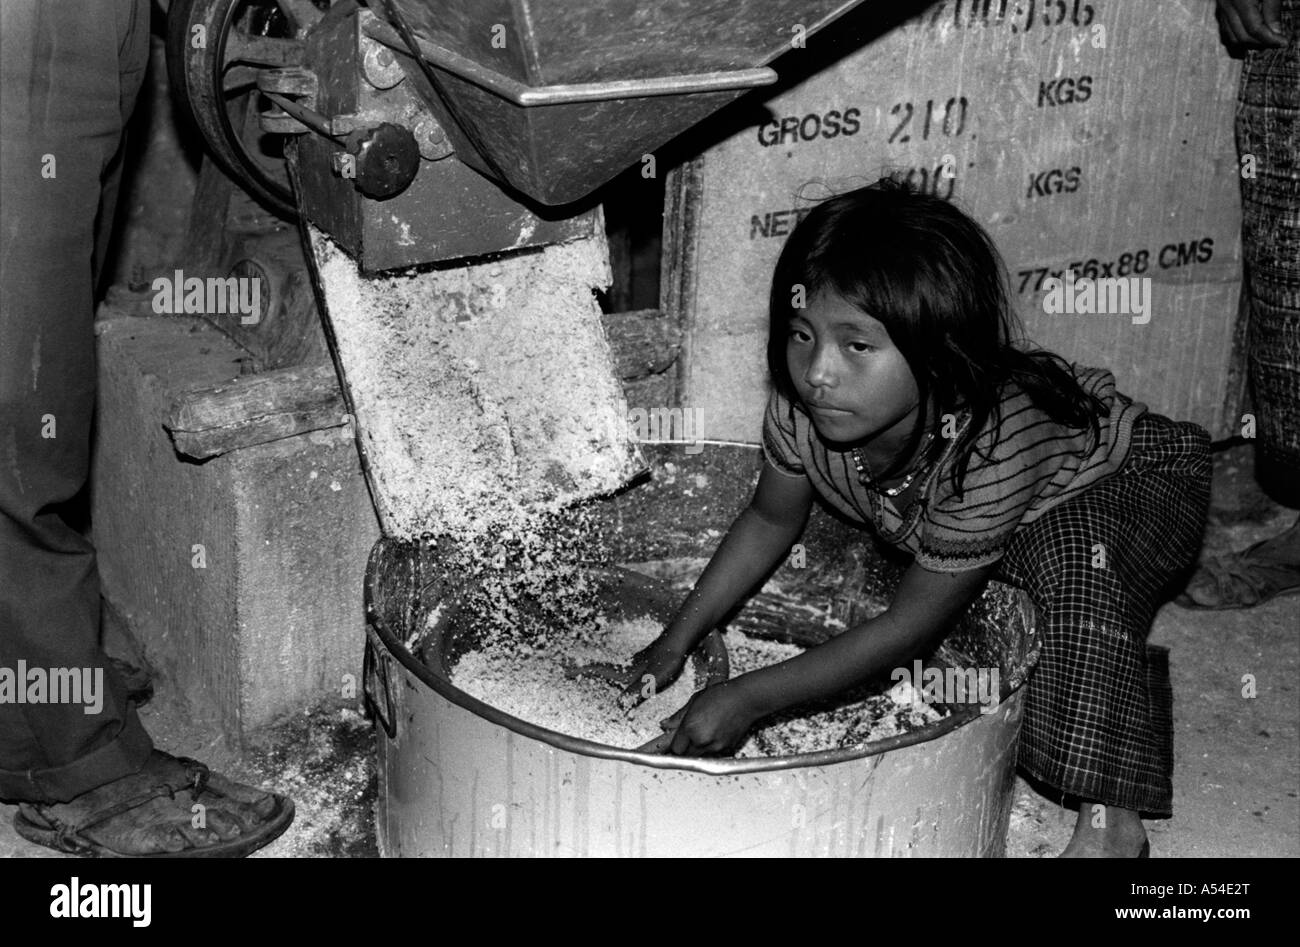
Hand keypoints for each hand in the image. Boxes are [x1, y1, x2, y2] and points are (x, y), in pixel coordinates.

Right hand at [566, 637, 686, 709]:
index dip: (582, 672)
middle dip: (586, 672)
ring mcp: (635, 664)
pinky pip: (624, 670)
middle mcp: (627, 667)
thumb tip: (619, 706)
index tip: (566, 672)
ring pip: (613, 669)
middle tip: (572, 674)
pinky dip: (616, 674)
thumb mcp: (653, 679)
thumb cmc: (667, 661)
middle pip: (601, 669)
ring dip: (600, 673)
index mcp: (625, 672)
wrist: (680, 642)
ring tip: (591, 677)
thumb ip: (636, 692)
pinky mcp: (644, 664)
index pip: (598, 670)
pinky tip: (623, 679)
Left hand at [642, 681, 761, 756]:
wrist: (746, 698)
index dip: (673, 746)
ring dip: (697, 751)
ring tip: (703, 734)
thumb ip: (678, 716)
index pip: (675, 748)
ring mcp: (716, 747)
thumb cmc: (722, 695)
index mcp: (691, 727)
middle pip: (685, 757)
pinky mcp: (727, 749)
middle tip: (686, 740)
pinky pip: (713, 755)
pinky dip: (711, 749)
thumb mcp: (695, 701)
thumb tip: (665, 724)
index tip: (672, 743)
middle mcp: (702, 740)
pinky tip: (714, 734)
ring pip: (699, 757)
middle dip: (683, 750)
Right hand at [1217, 0, 1287, 46]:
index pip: (1254, 28)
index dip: (1269, 38)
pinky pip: (1226, 28)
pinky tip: (1252, 34)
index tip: (1283, 43)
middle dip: (1260, 43)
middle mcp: (1227, 5)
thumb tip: (1275, 31)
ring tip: (1265, 39)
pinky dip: (1238, 35)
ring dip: (1249, 42)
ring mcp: (1221, 7)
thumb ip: (1272, 8)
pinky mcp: (1220, 7)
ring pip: (1231, 36)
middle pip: (1242, 35)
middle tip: (1276, 42)